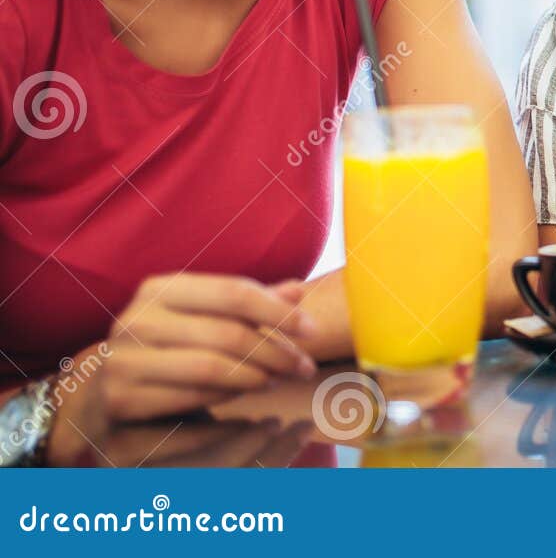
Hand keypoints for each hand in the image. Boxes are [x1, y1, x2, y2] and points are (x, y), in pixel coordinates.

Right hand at [48, 273, 316, 463]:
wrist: (105, 391)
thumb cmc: (170, 347)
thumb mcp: (206, 317)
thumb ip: (248, 305)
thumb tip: (297, 290)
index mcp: (160, 289)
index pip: (234, 293)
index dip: (279, 312)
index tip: (312, 330)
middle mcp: (135, 319)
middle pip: (227, 334)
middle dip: (276, 352)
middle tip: (305, 366)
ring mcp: (122, 360)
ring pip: (210, 370)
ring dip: (257, 378)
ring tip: (280, 380)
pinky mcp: (120, 399)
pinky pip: (190, 402)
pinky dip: (227, 403)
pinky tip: (248, 404)